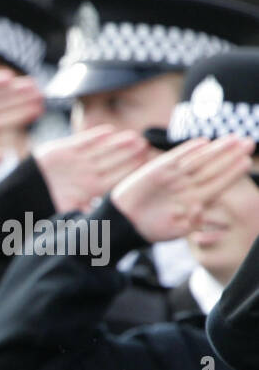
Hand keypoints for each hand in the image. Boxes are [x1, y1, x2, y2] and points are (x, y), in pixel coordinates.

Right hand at [34, 125, 150, 213]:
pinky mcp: (59, 150)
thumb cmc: (39, 211)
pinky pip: (80, 142)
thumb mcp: (67, 215)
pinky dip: (93, 136)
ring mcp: (73, 162)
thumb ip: (87, 215)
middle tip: (145, 145)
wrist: (13, 200)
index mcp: (89, 190)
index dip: (130, 170)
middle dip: (128, 154)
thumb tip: (110, 219)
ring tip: (133, 137)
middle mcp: (84, 175)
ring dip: (117, 143)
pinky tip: (108, 131)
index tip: (146, 164)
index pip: (115, 177)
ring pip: (100, 150)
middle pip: (111, 161)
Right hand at [111, 135, 254, 242]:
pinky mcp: (157, 169)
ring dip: (215, 149)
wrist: (124, 223)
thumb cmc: (150, 229)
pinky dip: (188, 150)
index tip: (247, 162)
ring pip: (199, 159)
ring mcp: (173, 176)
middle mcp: (187, 184)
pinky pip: (176, 157)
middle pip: (212, 167)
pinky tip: (203, 143)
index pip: (218, 182)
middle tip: (248, 142)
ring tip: (233, 138)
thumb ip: (192, 222)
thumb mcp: (175, 231)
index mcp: (195, 198)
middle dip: (230, 155)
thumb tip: (201, 207)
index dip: (232, 172)